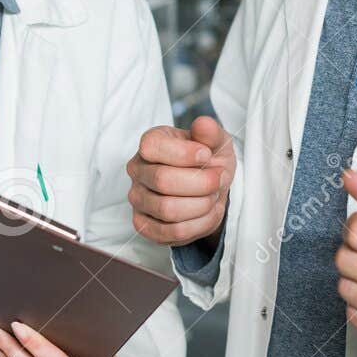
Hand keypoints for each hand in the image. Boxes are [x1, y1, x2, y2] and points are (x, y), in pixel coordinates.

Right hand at [127, 115, 235, 245]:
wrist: (210, 186)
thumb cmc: (208, 160)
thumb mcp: (216, 142)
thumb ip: (211, 132)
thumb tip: (203, 124)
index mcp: (150, 143)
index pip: (153, 147)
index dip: (185, 153)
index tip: (206, 155)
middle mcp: (137, 169)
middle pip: (163, 181)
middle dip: (202, 183)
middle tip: (219, 179)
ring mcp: (137, 199)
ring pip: (168, 210)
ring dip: (202, 205)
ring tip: (213, 197)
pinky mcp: (144, 225)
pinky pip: (171, 233)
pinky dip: (198, 225)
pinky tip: (208, 213)